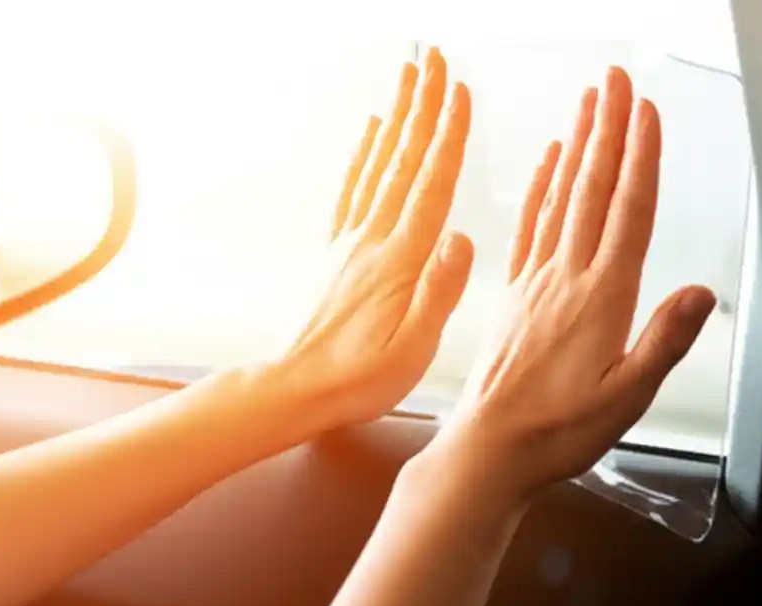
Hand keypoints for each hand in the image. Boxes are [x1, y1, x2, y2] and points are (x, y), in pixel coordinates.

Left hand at [277, 48, 473, 427]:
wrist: (299, 389)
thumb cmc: (361, 379)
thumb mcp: (412, 348)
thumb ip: (438, 291)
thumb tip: (462, 237)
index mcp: (400, 261)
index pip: (431, 186)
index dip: (448, 137)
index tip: (461, 93)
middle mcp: (374, 240)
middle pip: (404, 160)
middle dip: (424, 106)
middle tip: (435, 60)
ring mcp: (353, 242)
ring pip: (379, 164)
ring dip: (397, 117)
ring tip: (409, 76)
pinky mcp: (340, 252)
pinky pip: (354, 189)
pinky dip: (366, 153)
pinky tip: (373, 131)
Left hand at [423, 67, 714, 506]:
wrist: (489, 449)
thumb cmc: (556, 432)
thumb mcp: (626, 398)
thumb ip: (664, 341)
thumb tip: (701, 292)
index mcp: (600, 299)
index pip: (627, 213)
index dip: (640, 159)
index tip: (646, 113)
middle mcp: (565, 279)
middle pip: (592, 191)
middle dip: (608, 131)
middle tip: (616, 82)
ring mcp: (535, 282)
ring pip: (560, 199)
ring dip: (577, 147)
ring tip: (588, 105)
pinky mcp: (513, 295)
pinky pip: (528, 228)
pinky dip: (540, 190)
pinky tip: (547, 164)